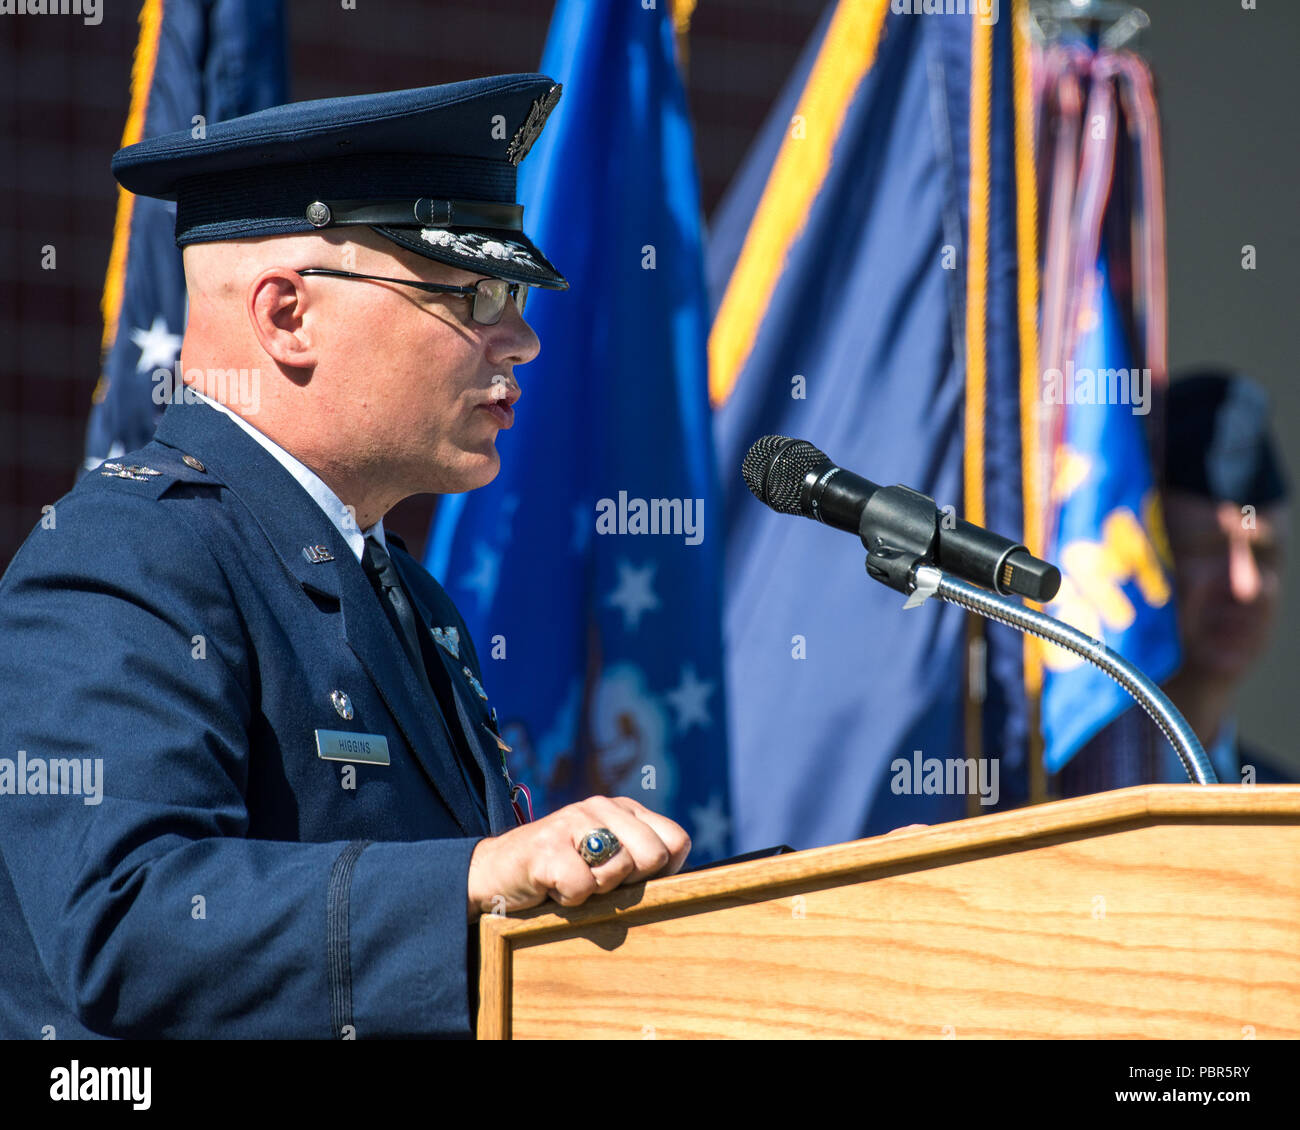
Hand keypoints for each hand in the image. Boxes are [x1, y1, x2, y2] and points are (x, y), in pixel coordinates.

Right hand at [466, 795, 690, 920]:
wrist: (493, 874)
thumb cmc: (559, 874)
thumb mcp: (606, 862)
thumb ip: (642, 865)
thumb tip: (689, 888)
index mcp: (623, 809)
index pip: (676, 840)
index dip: (662, 873)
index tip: (631, 882)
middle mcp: (601, 806)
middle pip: (655, 855)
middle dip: (631, 883)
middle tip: (597, 883)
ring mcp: (572, 821)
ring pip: (620, 869)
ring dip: (596, 892)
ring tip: (571, 882)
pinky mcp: (546, 846)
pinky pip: (581, 887)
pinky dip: (567, 900)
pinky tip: (550, 888)